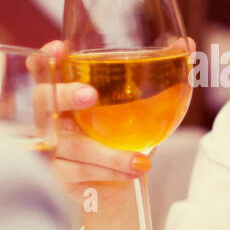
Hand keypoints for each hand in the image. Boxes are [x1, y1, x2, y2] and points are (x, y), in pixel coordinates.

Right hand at [26, 37, 193, 215]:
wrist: (119, 185)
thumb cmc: (125, 136)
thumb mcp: (145, 105)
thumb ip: (162, 72)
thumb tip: (186, 44)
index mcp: (66, 93)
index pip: (45, 70)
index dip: (45, 59)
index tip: (59, 49)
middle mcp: (52, 117)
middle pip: (44, 101)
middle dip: (63, 94)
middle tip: (90, 95)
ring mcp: (51, 147)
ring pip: (70, 145)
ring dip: (106, 152)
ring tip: (141, 159)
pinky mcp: (58, 175)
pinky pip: (79, 171)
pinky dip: (110, 171)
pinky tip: (135, 170)